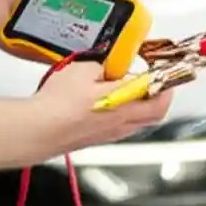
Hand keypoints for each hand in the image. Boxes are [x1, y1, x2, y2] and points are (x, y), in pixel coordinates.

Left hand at [0, 0, 147, 62]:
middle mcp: (80, 9)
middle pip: (112, 11)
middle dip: (129, 14)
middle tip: (139, 17)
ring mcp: (72, 30)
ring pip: (101, 35)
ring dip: (117, 39)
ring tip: (129, 40)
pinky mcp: (60, 49)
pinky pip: (82, 54)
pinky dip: (96, 57)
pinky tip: (106, 59)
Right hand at [27, 61, 172, 155]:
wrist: (39, 129)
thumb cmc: (60, 102)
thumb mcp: (83, 68)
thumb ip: (101, 65)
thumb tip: (107, 66)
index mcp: (124, 101)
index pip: (160, 94)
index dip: (166, 81)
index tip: (165, 69)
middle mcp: (122, 121)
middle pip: (155, 113)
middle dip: (160, 96)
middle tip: (156, 82)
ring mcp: (110, 133)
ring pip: (139, 122)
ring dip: (142, 106)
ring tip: (132, 90)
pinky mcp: (97, 139)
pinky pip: (121, 127)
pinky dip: (123, 114)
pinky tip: (107, 104)